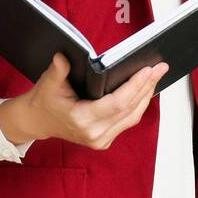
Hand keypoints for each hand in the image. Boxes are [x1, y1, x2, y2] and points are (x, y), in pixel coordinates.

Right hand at [0, 52, 170, 150]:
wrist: (37, 122)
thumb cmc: (44, 101)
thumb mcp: (47, 84)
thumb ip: (57, 71)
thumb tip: (63, 57)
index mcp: (81, 120)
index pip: (116, 104)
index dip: (134, 86)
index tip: (148, 70)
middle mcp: (94, 134)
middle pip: (129, 109)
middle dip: (147, 86)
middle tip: (160, 67)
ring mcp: (100, 140)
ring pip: (132, 116)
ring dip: (146, 95)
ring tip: (157, 75)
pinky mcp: (104, 140)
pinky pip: (128, 121)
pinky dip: (138, 104)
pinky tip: (145, 89)